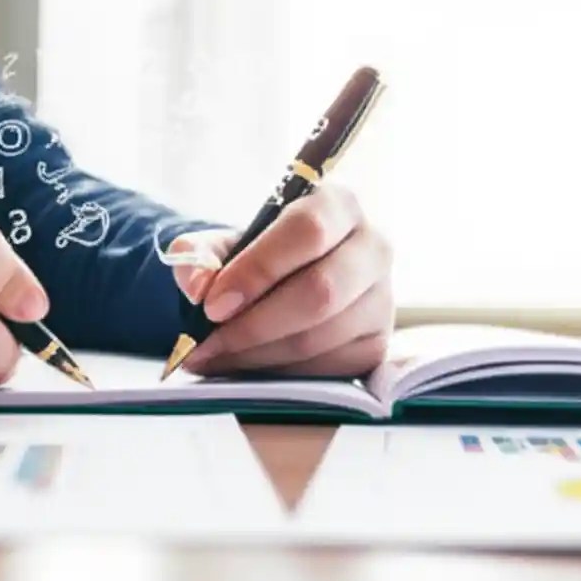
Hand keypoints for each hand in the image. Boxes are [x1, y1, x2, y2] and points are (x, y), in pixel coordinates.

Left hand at [168, 185, 393, 376]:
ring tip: (213, 358)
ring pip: (319, 337)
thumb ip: (200, 255)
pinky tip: (243, 368)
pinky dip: (277, 374)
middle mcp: (373, 248)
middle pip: (320, 292)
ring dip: (257, 355)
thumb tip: (198, 286)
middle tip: (207, 342)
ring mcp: (382, 300)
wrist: (289, 284)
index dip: (258, 270)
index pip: (308, 231)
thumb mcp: (224, 244)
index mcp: (339, 205)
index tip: (212, 304)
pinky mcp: (376, 344)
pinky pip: (326, 369)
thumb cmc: (259, 257)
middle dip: (254, 324)